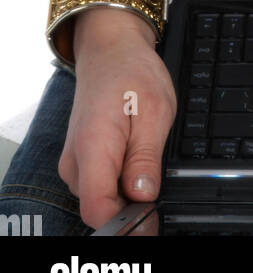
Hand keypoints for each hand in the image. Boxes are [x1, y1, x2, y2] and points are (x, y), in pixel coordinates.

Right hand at [58, 8, 176, 229]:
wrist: (109, 49)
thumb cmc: (132, 71)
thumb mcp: (155, 110)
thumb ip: (146, 157)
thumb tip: (144, 196)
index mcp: (93, 147)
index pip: (99, 210)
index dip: (127, 223)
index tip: (152, 217)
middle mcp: (75, 161)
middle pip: (102, 208)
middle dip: (132, 206)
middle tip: (159, 183)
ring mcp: (75, 162)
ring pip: (102, 199)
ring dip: (127, 192)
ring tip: (146, 156)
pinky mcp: (80, 161)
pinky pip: (100, 185)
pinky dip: (120, 181)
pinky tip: (135, 157)